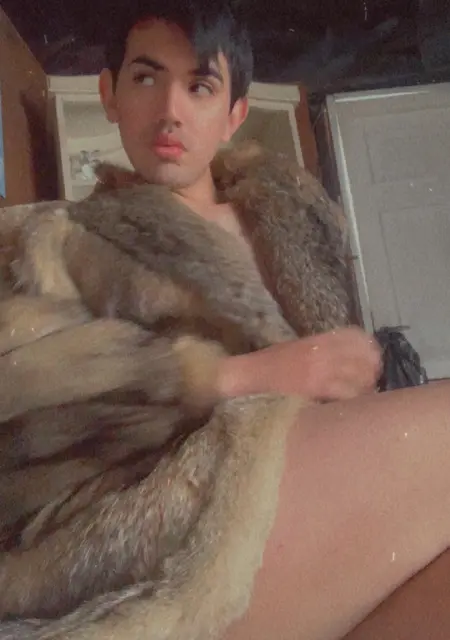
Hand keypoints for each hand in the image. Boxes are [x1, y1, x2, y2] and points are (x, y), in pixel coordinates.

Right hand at [218, 326, 381, 401]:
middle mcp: (323, 351)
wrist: (245, 378)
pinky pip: (346, 395)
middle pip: (365, 359)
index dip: (370, 351)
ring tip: (358, 400)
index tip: (371, 363)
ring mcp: (320, 369)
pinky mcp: (315, 388)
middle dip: (370, 374)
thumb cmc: (269, 368)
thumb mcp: (297, 350)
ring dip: (364, 390)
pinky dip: (351, 402)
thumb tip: (349, 363)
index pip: (358, 337)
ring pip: (360, 379)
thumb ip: (322, 352)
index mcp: (318, 340)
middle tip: (366, 387)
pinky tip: (346, 410)